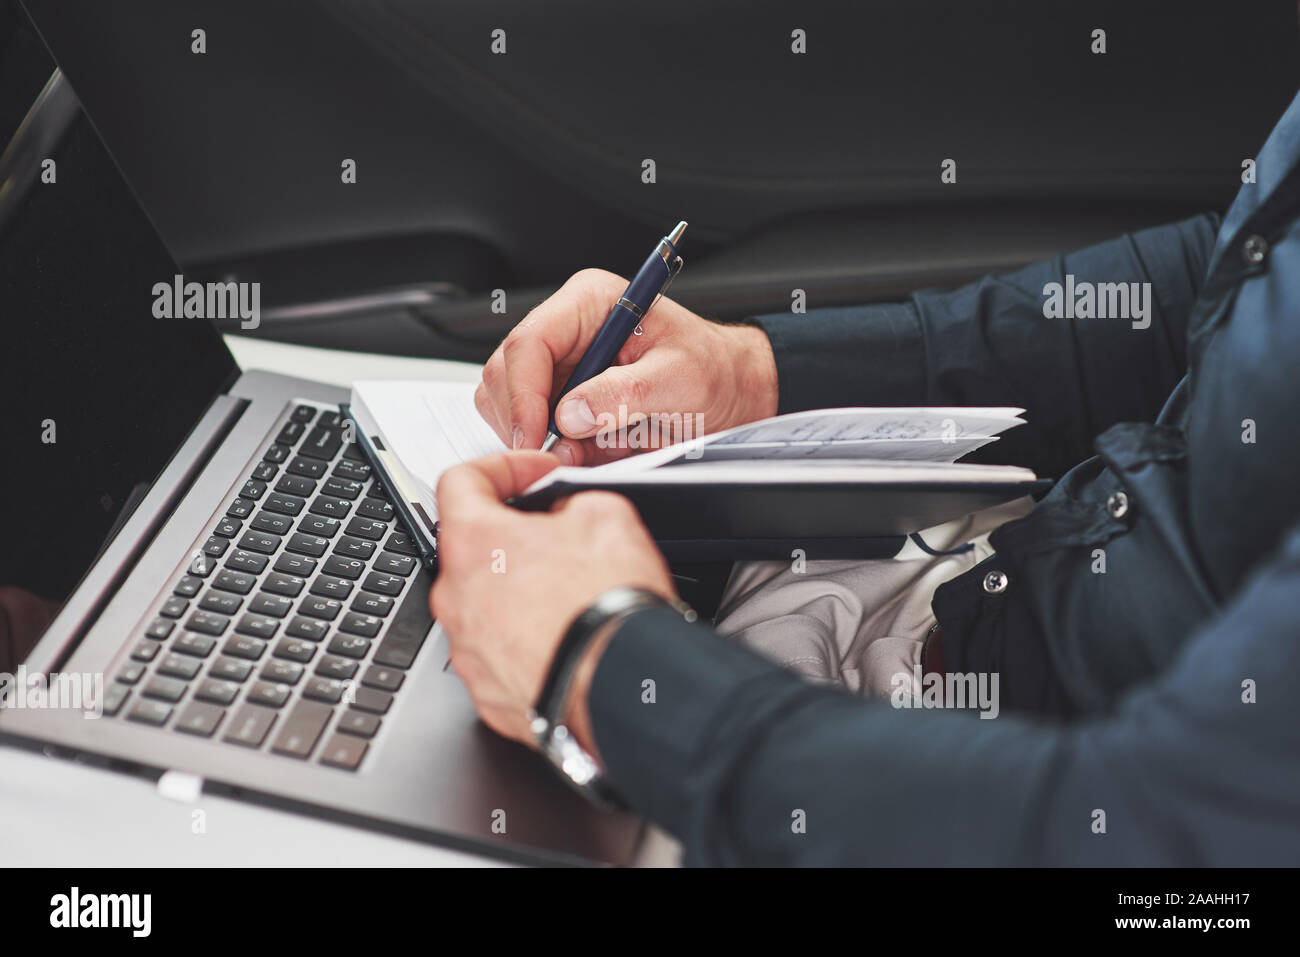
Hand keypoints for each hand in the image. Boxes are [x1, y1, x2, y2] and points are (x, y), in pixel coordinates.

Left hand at [430, 451, 674, 747]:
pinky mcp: (487, 692)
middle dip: (515, 537)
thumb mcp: (606, 514)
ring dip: (519, 592)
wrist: (623, 687)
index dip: (503, 467)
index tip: (533, 476)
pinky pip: (500, 653)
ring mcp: (468, 650)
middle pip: (473, 549)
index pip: (461, 481)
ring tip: (569, 596)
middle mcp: (456, 598)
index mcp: (475, 543)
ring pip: (485, 604)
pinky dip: (526, 641)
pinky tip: (565, 637)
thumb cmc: (607, 609)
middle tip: (560, 537)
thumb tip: (566, 515)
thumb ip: (570, 502)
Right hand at [475, 268, 778, 464]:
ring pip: (507, 400)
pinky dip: (548, 446)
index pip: (529, 343)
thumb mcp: (681, 380)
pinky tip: (585, 449)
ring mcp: (561, 363)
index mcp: (590, 303)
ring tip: (583, 449)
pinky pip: (529, 424)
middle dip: (523, 418)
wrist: (731, 392)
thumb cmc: (713, 371)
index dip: (523, 394)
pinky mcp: (561, 395)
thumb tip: (571, 414)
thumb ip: (626, 394)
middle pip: (507, 372)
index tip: (535, 436)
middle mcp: (568, 328)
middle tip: (555, 454)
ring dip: (534, 434)